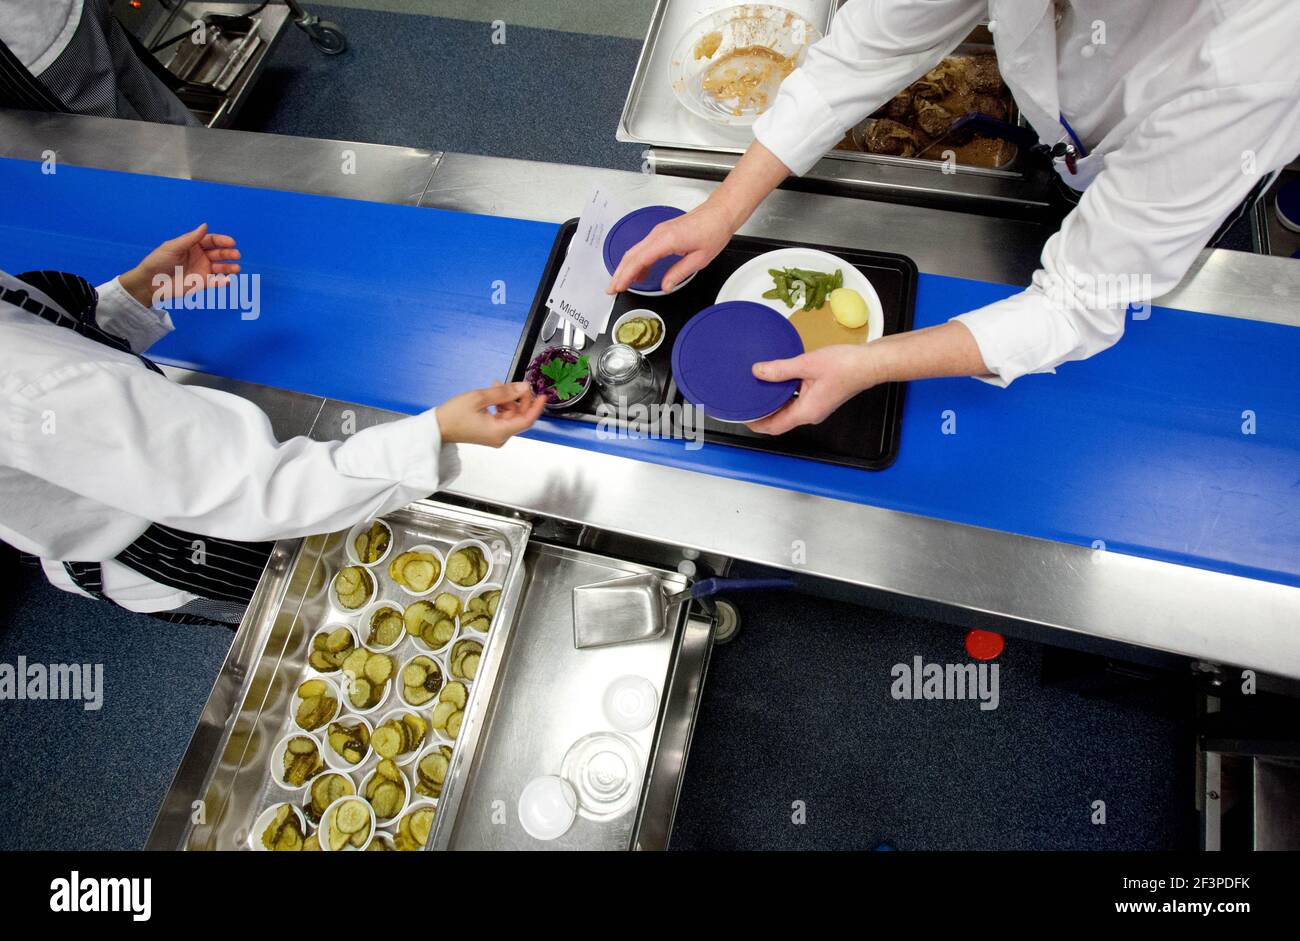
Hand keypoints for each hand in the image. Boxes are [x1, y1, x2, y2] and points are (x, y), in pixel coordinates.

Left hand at [119, 223, 241, 306]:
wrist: (150, 282)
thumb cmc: (159, 261)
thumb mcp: (173, 246)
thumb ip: (191, 238)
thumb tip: (205, 225)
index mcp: (193, 245)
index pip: (211, 240)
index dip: (222, 241)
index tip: (231, 242)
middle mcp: (200, 256)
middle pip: (218, 253)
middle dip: (228, 254)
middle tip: (236, 255)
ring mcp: (202, 270)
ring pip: (220, 268)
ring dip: (229, 267)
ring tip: (236, 268)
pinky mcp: (202, 283)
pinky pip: (215, 282)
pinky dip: (223, 281)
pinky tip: (228, 280)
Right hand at [436, 381, 546, 446]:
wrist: (437, 427)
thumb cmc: (453, 415)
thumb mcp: (480, 398)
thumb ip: (504, 392)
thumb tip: (523, 387)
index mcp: (500, 432)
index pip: (527, 420)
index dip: (536, 406)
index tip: (543, 395)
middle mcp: (500, 436)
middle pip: (519, 416)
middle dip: (519, 398)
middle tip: (516, 383)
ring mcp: (495, 435)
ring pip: (511, 414)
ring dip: (507, 399)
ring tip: (496, 385)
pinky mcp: (490, 431)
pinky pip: (502, 416)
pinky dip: (500, 404)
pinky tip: (493, 393)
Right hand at [606, 198, 736, 293]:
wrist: (719, 213)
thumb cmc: (713, 230)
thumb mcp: (699, 259)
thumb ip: (679, 273)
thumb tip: (665, 286)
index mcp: (667, 240)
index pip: (639, 260)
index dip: (626, 275)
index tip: (618, 287)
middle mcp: (658, 234)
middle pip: (631, 255)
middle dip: (619, 273)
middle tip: (611, 289)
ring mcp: (658, 232)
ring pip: (635, 251)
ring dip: (626, 268)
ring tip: (621, 284)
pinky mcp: (662, 233)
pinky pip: (644, 249)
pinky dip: (637, 262)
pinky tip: (639, 274)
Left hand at [745, 345, 880, 434]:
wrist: (870, 363)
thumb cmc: (846, 366)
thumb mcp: (807, 365)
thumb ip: (780, 369)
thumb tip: (758, 371)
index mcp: (806, 412)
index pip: (774, 427)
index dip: (756, 424)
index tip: (743, 416)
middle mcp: (811, 414)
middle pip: (779, 421)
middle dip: (762, 414)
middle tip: (746, 401)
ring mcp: (817, 407)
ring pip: (788, 410)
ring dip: (773, 403)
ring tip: (758, 390)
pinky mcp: (821, 398)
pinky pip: (797, 401)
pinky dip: (785, 395)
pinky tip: (779, 381)